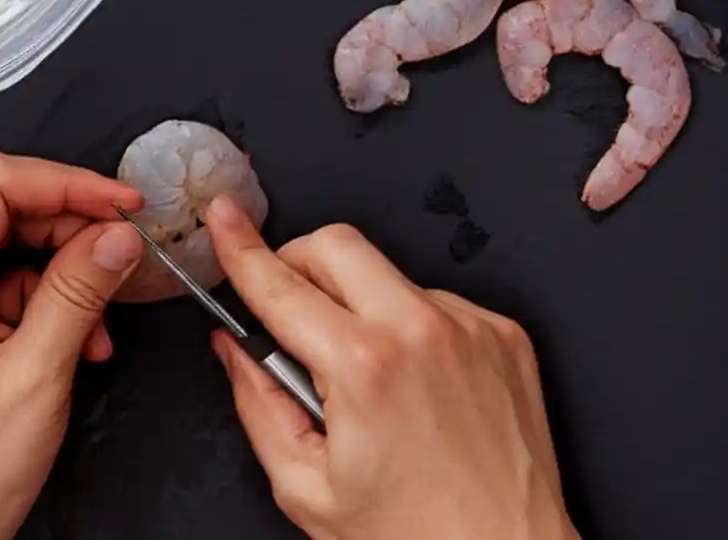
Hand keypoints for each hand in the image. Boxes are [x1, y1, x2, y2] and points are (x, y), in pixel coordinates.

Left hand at [0, 149, 144, 539]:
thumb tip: (114, 235)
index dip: (66, 183)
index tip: (120, 204)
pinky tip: (73, 335)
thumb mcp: (34, 380)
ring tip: (94, 316)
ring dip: (57, 263)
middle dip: (63, 216)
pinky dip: (41, 295)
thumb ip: (77, 293)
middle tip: (115, 242)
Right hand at [204, 196, 577, 539]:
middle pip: (336, 244)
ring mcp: (470, 327)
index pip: (281, 286)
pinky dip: (407, 326)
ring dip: (357, 303)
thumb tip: (236, 349)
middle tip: (288, 310)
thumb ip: (259, 404)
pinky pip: (434, 302)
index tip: (224, 220)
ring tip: (365, 376)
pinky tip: (411, 382)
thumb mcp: (306, 486)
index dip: (241, 248)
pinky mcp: (503, 334)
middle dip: (297, 261)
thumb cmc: (416, 537)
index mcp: (364, 367)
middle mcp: (422, 331)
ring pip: (386, 273)